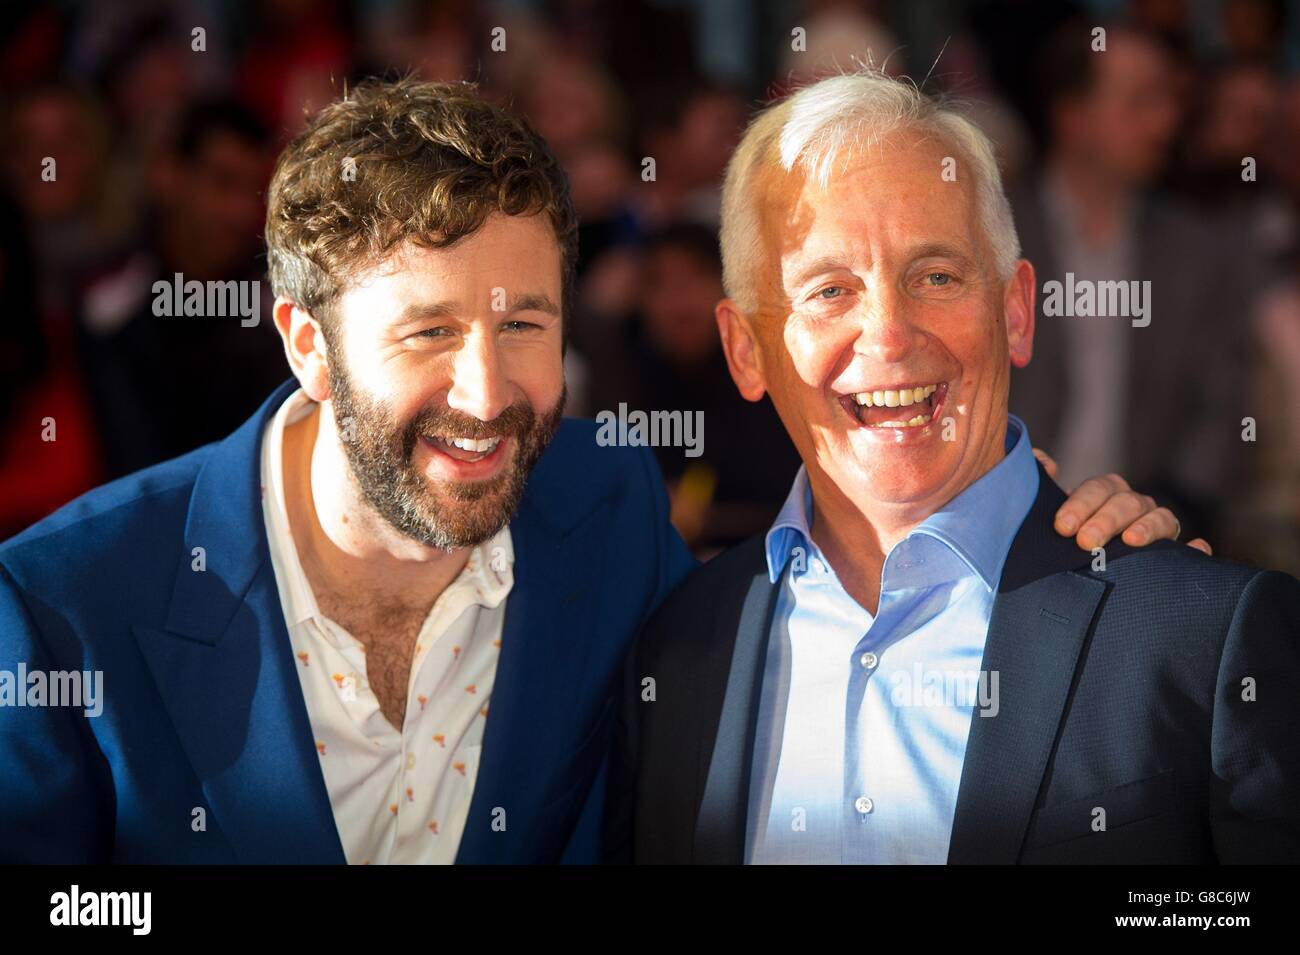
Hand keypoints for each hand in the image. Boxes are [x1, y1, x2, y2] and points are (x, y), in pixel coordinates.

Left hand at [1033, 449, 1211, 554]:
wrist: (1068, 580)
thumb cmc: (1058, 541)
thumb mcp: (1041, 514)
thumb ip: (1036, 482)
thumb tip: (1044, 463)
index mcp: (1104, 496)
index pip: (1100, 488)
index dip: (1082, 503)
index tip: (1062, 526)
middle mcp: (1133, 509)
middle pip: (1129, 502)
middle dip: (1107, 519)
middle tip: (1085, 542)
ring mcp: (1156, 532)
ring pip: (1162, 519)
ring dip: (1148, 528)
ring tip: (1130, 542)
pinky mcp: (1173, 559)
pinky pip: (1192, 553)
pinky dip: (1196, 551)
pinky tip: (1197, 550)